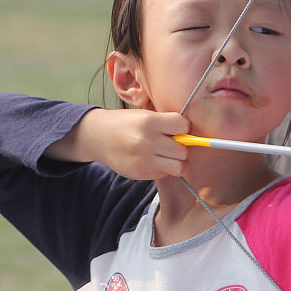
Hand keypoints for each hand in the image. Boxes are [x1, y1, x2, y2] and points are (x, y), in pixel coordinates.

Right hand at [48, 108, 188, 180]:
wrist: (98, 136)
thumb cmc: (126, 123)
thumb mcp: (145, 116)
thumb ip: (166, 124)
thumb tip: (193, 134)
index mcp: (149, 122)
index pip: (184, 126)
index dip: (183, 128)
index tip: (177, 128)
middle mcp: (147, 141)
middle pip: (183, 151)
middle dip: (180, 148)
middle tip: (170, 144)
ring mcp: (143, 160)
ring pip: (179, 167)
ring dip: (176, 162)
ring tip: (166, 155)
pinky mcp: (140, 173)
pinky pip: (164, 174)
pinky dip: (162, 168)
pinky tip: (151, 160)